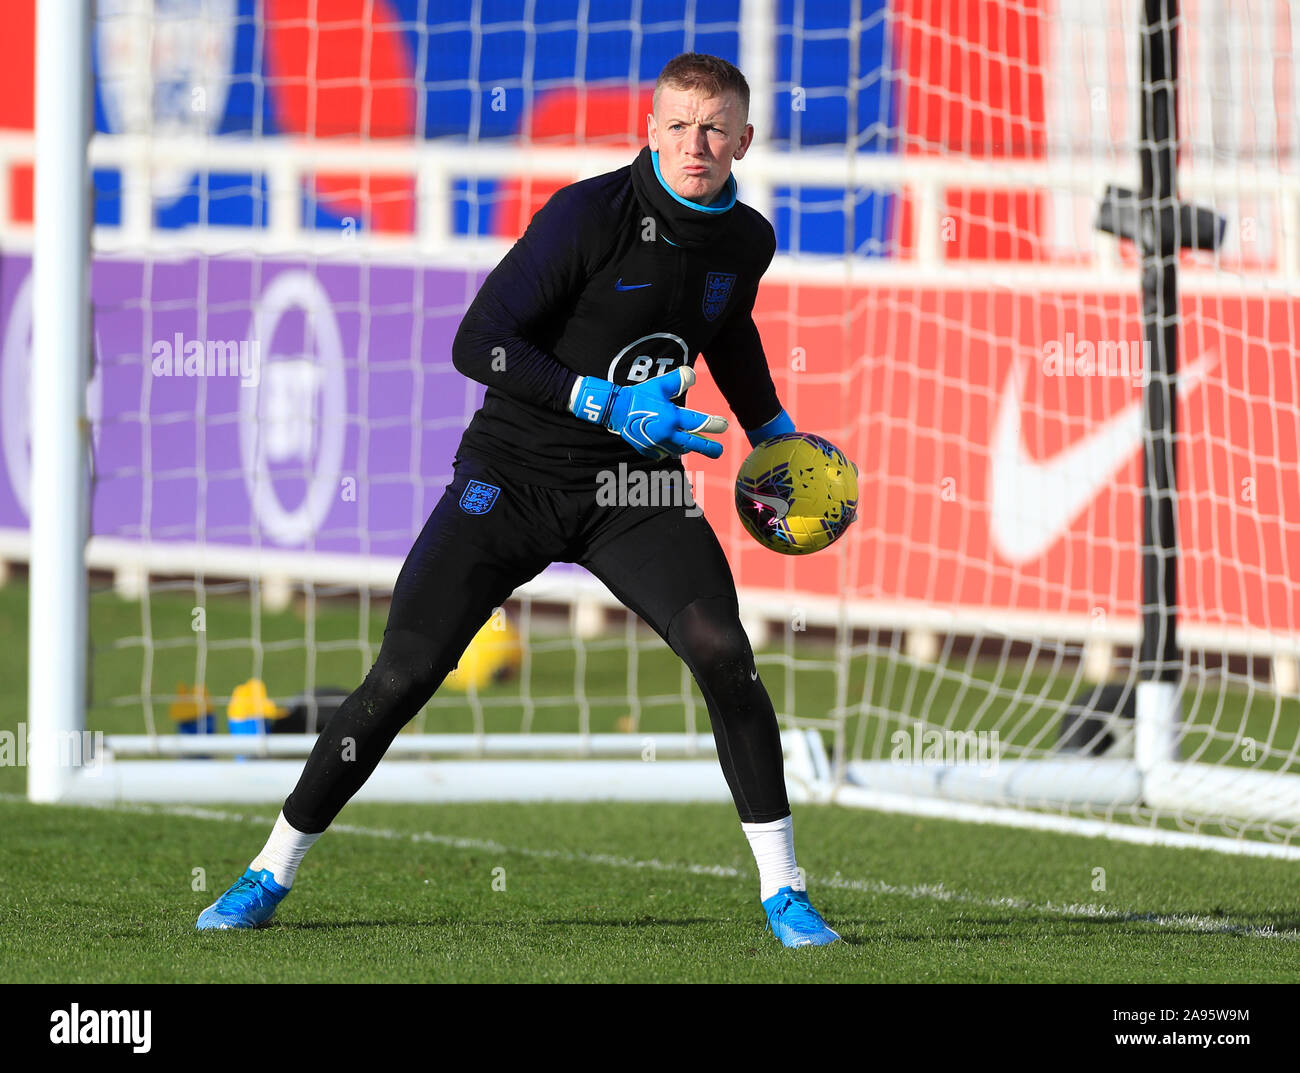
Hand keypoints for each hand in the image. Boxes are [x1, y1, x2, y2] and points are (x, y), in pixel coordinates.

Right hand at [570, 366, 727, 459]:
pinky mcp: (648, 450)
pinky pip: (664, 453)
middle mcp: (667, 433)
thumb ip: (678, 379)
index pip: (699, 423)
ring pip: (679, 450)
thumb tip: (693, 375)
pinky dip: (669, 449)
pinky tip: (670, 445)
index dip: (714, 425)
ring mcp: (658, 444)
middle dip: (709, 448)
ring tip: (692, 444)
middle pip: (694, 444)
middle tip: (719, 451)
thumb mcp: (660, 384)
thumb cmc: (640, 395)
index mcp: (672, 417)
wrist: (616, 409)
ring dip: (687, 447)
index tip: (724, 426)